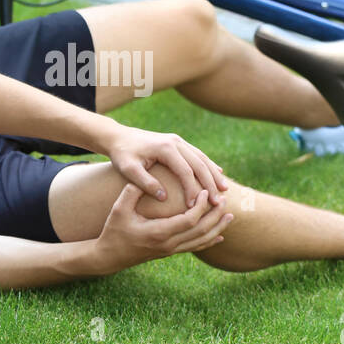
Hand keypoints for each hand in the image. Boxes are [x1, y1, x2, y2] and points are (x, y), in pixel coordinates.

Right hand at [94, 184, 233, 271]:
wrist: (110, 256)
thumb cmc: (114, 231)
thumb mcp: (118, 210)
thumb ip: (131, 192)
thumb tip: (144, 177)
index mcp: (158, 233)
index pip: (189, 221)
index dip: (201, 206)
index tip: (205, 191)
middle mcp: (168, 244)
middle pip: (201, 231)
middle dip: (215, 215)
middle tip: (224, 199)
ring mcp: (170, 250)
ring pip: (201, 241)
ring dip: (217, 228)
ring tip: (229, 215)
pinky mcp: (170, 252)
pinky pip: (194, 248)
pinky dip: (209, 241)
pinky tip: (219, 235)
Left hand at [103, 125, 227, 206]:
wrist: (118, 136)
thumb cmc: (121, 154)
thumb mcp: (128, 169)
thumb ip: (145, 182)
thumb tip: (163, 197)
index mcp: (165, 148)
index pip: (185, 171)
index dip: (191, 190)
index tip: (194, 207)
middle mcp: (175, 142)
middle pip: (199, 164)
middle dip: (210, 184)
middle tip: (219, 202)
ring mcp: (178, 141)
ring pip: (201, 158)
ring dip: (213, 174)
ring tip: (224, 190)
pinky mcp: (177, 143)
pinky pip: (197, 155)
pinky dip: (208, 165)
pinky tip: (218, 174)